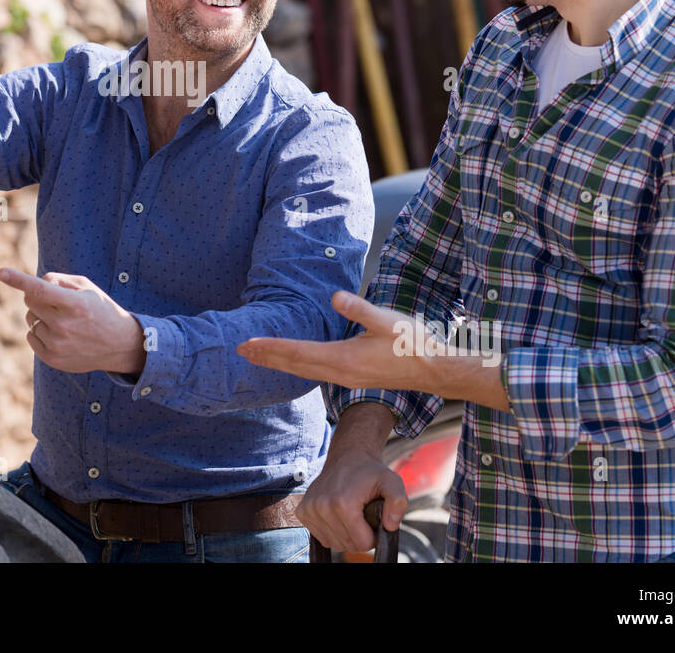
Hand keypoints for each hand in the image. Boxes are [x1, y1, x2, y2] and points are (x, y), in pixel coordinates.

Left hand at [0, 268, 145, 375]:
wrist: (119, 345)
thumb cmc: (100, 309)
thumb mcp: (86, 287)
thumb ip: (58, 280)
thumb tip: (32, 283)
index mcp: (75, 304)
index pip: (40, 290)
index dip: (18, 280)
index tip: (1, 272)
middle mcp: (64, 326)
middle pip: (30, 302)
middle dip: (38, 296)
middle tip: (57, 301)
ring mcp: (57, 345)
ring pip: (29, 319)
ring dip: (40, 315)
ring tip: (64, 321)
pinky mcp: (52, 358)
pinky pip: (30, 336)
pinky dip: (39, 331)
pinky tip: (59, 334)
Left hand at [237, 290, 442, 389]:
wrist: (435, 371)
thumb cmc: (413, 343)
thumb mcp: (388, 321)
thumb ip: (360, 309)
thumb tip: (334, 296)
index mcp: (345, 359)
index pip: (298, 352)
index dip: (271, 347)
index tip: (247, 344)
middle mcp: (341, 373)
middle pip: (294, 366)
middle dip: (266, 358)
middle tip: (239, 351)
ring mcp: (346, 378)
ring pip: (303, 371)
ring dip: (278, 363)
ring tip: (257, 356)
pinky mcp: (352, 378)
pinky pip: (314, 373)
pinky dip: (296, 366)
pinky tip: (291, 362)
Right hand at [299, 404, 408, 552]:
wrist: (347, 456)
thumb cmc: (370, 472)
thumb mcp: (392, 482)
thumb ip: (398, 503)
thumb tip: (389, 526)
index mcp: (342, 503)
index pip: (362, 543)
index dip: (372, 535)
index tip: (373, 519)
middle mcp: (321, 507)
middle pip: (348, 545)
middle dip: (360, 535)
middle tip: (363, 515)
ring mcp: (309, 510)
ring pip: (334, 544)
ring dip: (346, 534)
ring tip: (351, 513)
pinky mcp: (303, 512)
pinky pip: (322, 537)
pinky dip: (332, 531)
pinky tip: (337, 514)